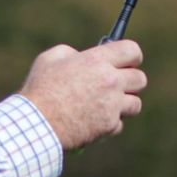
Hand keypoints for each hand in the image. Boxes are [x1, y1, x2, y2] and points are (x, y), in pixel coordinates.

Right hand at [17, 39, 146, 149]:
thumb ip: (73, 54)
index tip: (127, 61)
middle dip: (130, 81)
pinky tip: (93, 121)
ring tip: (106, 104)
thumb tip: (83, 57)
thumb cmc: (39, 90)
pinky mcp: (109, 125)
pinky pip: (119, 124)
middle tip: (116, 85)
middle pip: (140, 79)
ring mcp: (112, 105)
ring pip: (135, 104)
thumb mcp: (51, 59)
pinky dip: (109, 124)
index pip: (132, 51)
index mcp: (97, 61)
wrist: (36, 124)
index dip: (131, 56)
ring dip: (123, 104)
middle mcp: (110, 81)